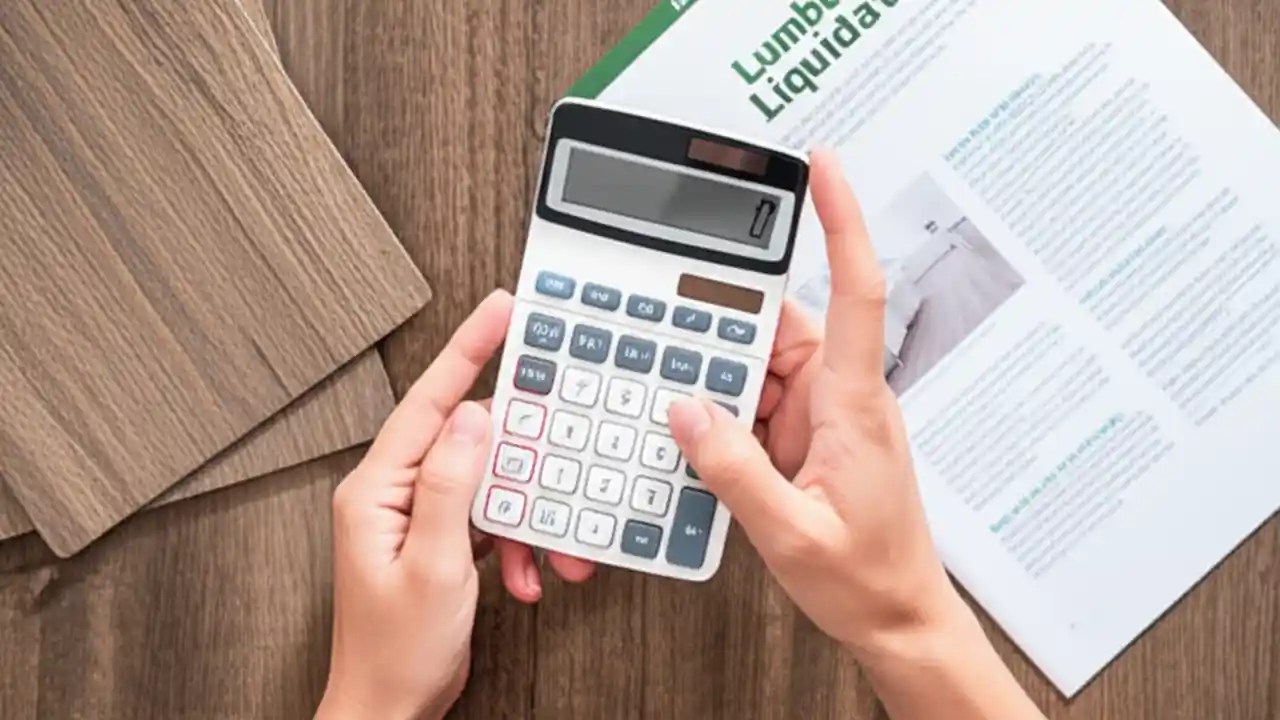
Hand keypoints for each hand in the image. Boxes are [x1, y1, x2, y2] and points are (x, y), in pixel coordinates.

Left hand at [316, 291, 586, 719]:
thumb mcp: (434, 563)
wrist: (390, 708)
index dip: (466, 351)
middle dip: (517, 452)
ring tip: (542, 549)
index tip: (498, 311)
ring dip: (522, 514)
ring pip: (485, 482)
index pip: (427, 402)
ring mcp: (416, 516)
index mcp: (376, 490)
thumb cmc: (395, 650)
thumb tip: (473, 418)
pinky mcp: (438, 539)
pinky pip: (486, 516)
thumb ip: (451, 484)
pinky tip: (525, 572)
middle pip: (465, 438)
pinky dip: (514, 541)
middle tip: (555, 427)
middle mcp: (392, 493)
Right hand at [667, 151, 1040, 717]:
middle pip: (777, 325)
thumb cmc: (868, 580)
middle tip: (675, 336)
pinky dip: (723, 409)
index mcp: (854, 404)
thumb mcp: (791, 533)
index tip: (821, 166)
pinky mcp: (806, 436)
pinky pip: (754, 400)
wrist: (899, 620)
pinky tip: (701, 432)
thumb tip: (688, 411)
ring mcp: (824, 415)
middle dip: (723, 329)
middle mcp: (842, 396)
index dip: (840, 221)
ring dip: (719, 378)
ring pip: (758, 363)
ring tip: (686, 405)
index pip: (857, 290)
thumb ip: (735, 471)